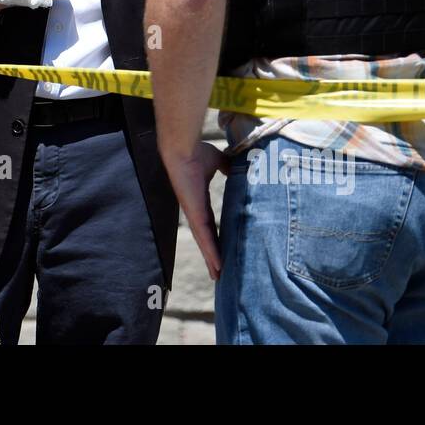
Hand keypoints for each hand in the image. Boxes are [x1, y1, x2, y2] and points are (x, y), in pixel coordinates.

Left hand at [161, 140, 227, 280]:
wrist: (183, 149)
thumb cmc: (196, 153)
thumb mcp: (217, 162)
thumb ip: (227, 167)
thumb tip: (241, 167)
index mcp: (201, 202)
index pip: (210, 225)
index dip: (216, 238)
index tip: (222, 250)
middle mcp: (196, 211)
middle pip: (206, 239)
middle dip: (212, 256)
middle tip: (219, 273)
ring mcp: (194, 214)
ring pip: (204, 243)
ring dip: (211, 260)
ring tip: (218, 276)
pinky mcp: (193, 213)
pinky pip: (204, 236)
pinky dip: (210, 251)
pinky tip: (216, 265)